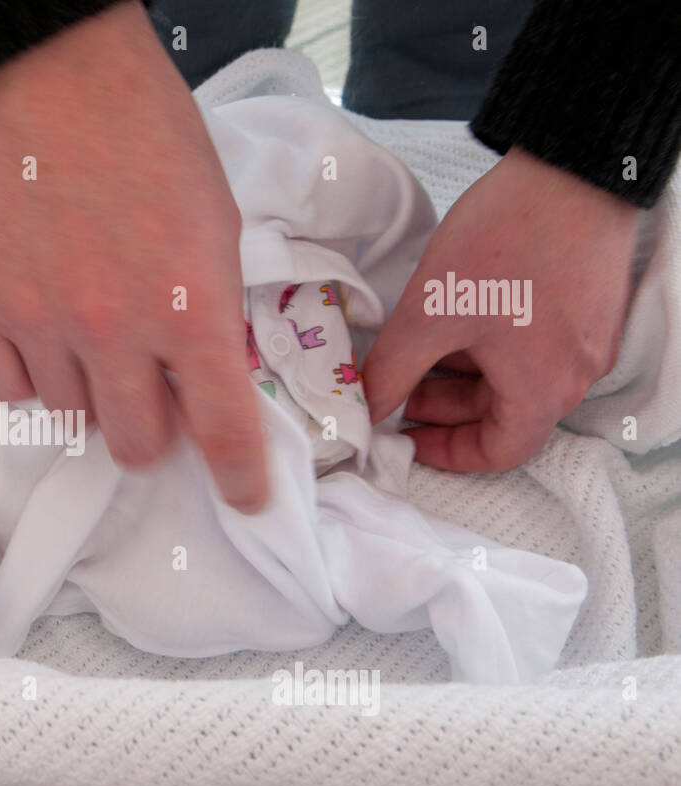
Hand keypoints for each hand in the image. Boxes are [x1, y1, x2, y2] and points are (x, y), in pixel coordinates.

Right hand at [0, 0, 267, 510]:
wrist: (63, 84)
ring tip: (91, 335)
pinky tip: (46, 329)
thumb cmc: (156, 146)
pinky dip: (33, 374)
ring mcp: (41, 321)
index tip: (245, 498)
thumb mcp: (218, 231)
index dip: (239, 477)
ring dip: (91, 394)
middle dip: (154, 434)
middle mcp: (114, 329)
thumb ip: (210, 318)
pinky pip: (10, 388)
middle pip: (136, 445)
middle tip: (152, 397)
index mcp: (191, 308)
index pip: (222, 429)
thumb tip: (199, 389)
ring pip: (69, 419)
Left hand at [363, 146, 638, 470]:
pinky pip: (534, 347)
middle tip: (400, 389)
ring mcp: (585, 339)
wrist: (569, 165)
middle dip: (446, 409)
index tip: (409, 439)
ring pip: (516, 379)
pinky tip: (453, 323)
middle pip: (505, 415)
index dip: (448, 453)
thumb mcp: (429, 313)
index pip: (500, 452)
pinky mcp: (586, 307)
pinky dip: (490, 348)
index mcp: (545, 387)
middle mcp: (575, 372)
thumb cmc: (506, 240)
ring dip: (464, 376)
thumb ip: (392, 370)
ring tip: (418, 352)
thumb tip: (366, 407)